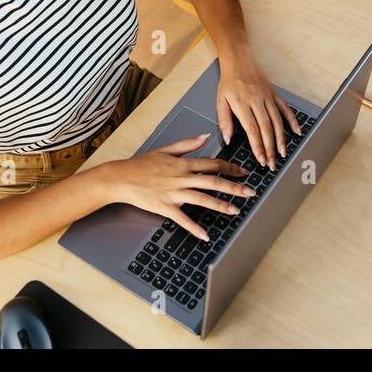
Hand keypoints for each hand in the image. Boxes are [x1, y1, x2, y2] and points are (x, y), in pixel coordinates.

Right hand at [98, 134, 254, 240]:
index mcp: (183, 164)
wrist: (121, 178)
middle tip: (250, 192)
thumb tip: (205, 136)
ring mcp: (174, 193)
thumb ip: (187, 144)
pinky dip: (195, 228)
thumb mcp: (165, 149)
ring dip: (221, 205)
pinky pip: (183, 219)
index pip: (212, 164)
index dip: (231, 167)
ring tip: (236, 211)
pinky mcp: (165, 207)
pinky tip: (206, 235)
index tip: (243, 172)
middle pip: (213, 182)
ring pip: (203, 199)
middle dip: (234, 187)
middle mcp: (182, 178)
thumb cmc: (141, 164)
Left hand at [215, 56, 299, 170]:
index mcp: (242, 104)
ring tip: (283, 153)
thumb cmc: (228, 81)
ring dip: (281, 139)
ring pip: (277, 121)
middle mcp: (257, 101)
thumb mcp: (220, 100)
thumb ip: (224, 121)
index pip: (253, 131)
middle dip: (270, 148)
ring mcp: (267, 97)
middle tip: (272, 163)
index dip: (258, 147)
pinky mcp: (274, 93)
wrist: (238, 59)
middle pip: (267, 129)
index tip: (261, 160)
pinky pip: (285, 108)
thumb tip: (228, 139)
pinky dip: (292, 120)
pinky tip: (296, 131)